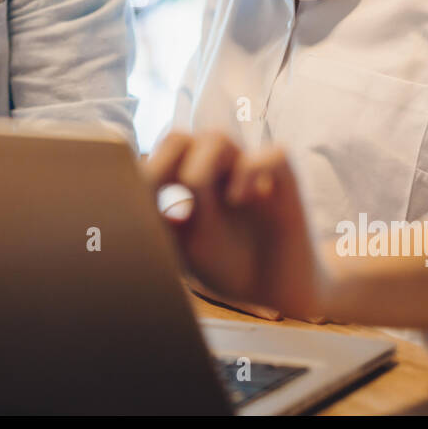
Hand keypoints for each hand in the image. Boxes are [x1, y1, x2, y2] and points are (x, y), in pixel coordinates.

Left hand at [142, 131, 324, 320]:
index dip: (147, 173)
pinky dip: (250, 170)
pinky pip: (272, 153)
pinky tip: (239, 199)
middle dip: (167, 164)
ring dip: (201, 165)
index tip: (151, 207)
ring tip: (199, 202)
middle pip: (179, 138)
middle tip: (172, 203)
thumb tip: (144, 191)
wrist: (275, 290)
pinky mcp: (283, 180)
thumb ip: (166, 216)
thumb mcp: (187, 246)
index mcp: (184, 182)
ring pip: (217, 138)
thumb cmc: (228, 266)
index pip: (155, 157)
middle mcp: (213, 170)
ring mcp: (247, 172)